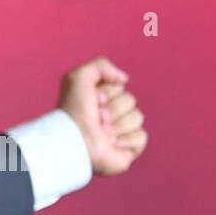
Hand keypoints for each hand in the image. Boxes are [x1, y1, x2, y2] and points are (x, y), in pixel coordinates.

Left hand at [56, 56, 147, 175]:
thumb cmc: (73, 110)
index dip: (107, 92)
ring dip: (118, 124)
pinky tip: (111, 143)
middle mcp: (111, 113)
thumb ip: (101, 66)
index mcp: (101, 98)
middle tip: (97, 117)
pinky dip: (126, 139)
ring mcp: (120, 131)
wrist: (75, 140)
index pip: (120, 87)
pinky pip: (141, 136)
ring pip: (137, 117)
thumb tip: (124, 79)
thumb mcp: (79, 77)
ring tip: (102, 132)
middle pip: (130, 100)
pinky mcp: (128, 148)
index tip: (92, 100)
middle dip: (113, 108)